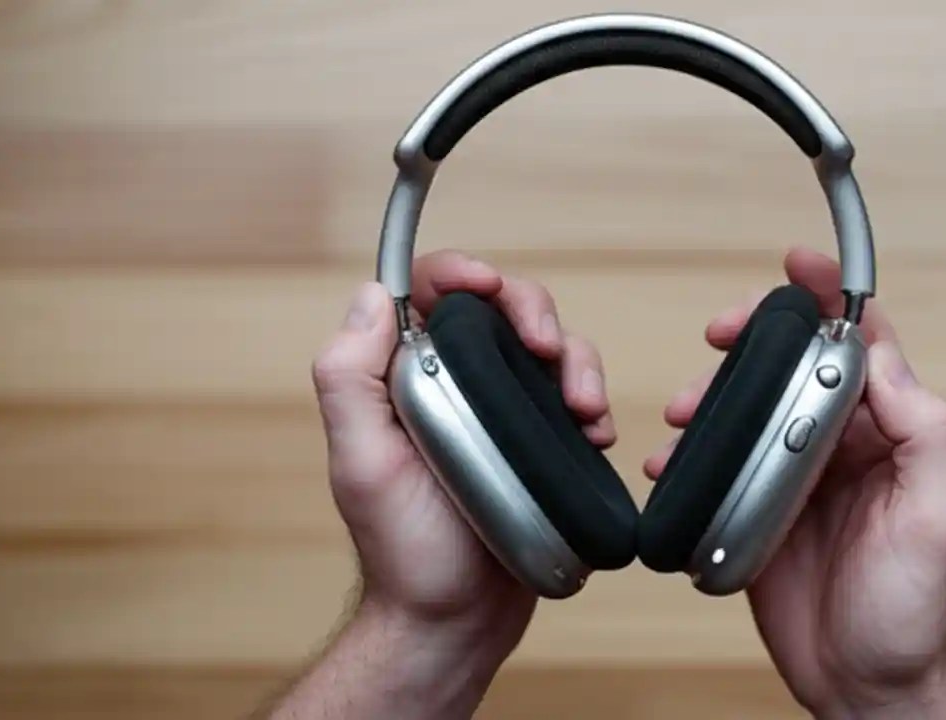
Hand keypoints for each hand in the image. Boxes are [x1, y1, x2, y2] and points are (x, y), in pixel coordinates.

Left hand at [269, 251, 614, 719]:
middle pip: (502, 310)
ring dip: (576, 361)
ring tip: (586, 409)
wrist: (458, 623)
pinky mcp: (540, 442)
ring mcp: (502, 413)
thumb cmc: (406, 553)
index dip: (461, 273)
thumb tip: (371, 296)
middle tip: (547, 348)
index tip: (488, 285)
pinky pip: (574, 399)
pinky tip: (595, 433)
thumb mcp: (362, 464)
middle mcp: (455, 385)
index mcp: (405, 378)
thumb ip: (350, 379)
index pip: (431, 295)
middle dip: (533, 312)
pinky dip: (591, 403)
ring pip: (549, 349)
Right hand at [645, 248, 945, 718]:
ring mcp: (797, 480)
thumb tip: (883, 361)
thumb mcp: (942, 519)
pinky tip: (671, 463)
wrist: (867, 687)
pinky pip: (721, 468)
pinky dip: (691, 456)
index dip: (830, 298)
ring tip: (682, 412)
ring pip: (750, 413)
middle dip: (753, 338)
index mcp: (890, 435)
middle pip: (794, 367)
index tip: (796, 265)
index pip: (862, 346)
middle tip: (719, 332)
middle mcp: (842, 448)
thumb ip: (924, 433)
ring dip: (713, 399)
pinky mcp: (759, 514)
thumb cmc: (914, 614)